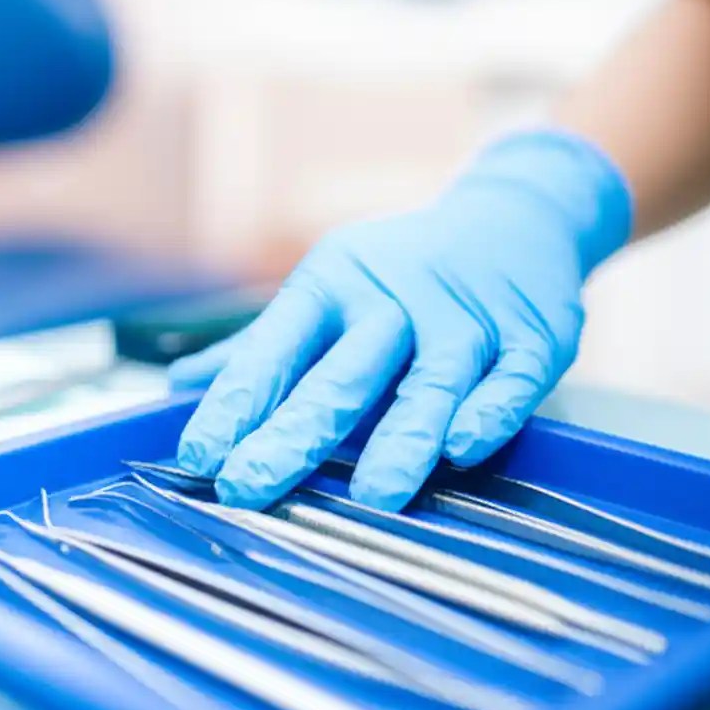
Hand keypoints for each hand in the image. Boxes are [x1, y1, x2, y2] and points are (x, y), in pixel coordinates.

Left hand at [171, 131, 631, 510]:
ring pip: (430, 380)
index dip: (234, 403)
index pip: (272, 350)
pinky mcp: (532, 335)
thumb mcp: (325, 293)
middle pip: (341, 372)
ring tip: (372, 493)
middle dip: (294, 432)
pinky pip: (513, 377)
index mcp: (331, 286)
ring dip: (401, 435)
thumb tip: (178, 384)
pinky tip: (463, 447)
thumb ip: (258, 347)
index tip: (197, 456)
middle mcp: (391, 300)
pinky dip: (490, 411)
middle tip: (249, 486)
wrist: (513, 215)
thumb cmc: (397, 273)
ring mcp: (463, 318)